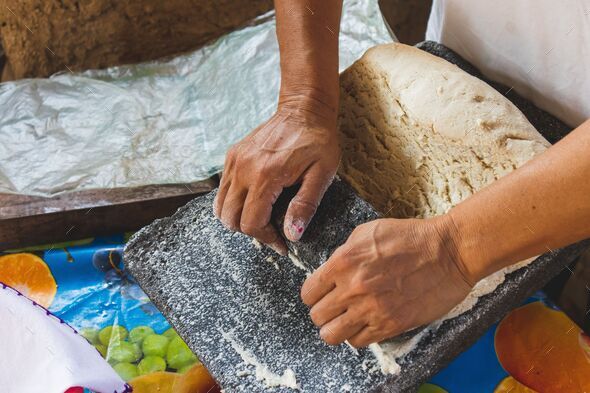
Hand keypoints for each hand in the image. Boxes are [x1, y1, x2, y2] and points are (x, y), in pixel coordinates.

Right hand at [214, 95, 339, 253]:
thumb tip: (292, 235)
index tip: (282, 243)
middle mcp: (243, 169)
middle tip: (272, 232)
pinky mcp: (232, 156)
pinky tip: (255, 200)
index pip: (251, 222)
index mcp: (266, 175)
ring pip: (220, 206)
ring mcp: (234, 161)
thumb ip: (305, 205)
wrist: (304, 110)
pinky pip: (223, 189)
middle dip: (250, 232)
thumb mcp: (322, 174)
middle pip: (230, 218)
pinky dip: (233, 202)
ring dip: (238, 218)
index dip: (266, 238)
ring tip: (261, 218)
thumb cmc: (317, 141)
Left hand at [301, 216, 473, 346]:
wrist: (448, 252)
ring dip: (336, 328)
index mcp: (343, 263)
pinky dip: (357, 336)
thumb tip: (332, 271)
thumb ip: (343, 253)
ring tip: (346, 320)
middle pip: (317, 316)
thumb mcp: (367, 232)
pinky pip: (358, 342)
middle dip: (323, 312)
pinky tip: (365, 323)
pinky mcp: (390, 325)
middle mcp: (352, 289)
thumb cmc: (410, 237)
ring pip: (332, 335)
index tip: (321, 294)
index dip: (313, 294)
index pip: (308, 292)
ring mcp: (371, 310)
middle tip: (335, 307)